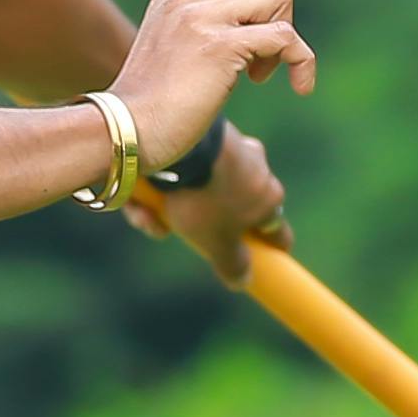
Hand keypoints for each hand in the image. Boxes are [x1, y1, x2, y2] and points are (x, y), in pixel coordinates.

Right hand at [109, 0, 329, 177]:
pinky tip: (298, 88)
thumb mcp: (170, 59)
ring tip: (262, 75)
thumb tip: (250, 50)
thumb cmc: (146, 112)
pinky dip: (302, 64)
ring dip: (287, 36)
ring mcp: (205, 15)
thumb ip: (201, 38)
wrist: (124, 132)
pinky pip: (287, 37)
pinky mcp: (224, 43)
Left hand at [142, 122, 289, 284]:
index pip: (276, 230)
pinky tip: (141, 197)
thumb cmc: (204, 197)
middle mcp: (258, 171)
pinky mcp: (206, 135)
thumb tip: (242, 281)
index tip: (261, 258)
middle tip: (182, 230)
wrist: (179, 142)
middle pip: (235, 209)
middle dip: (205, 226)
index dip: (268, 247)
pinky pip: (187, 169)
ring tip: (150, 216)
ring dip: (176, 209)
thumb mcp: (217, 242)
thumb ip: (232, 265)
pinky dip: (164, 186)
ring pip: (205, 190)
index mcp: (269, 199)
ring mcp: (234, 149)